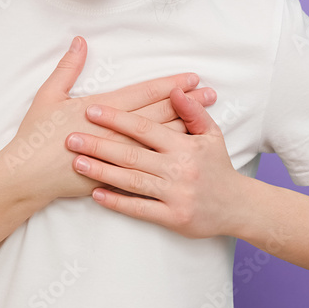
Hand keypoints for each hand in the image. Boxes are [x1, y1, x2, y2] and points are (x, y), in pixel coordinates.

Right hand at [0, 36, 215, 204]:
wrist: (26, 177)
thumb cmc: (35, 135)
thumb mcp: (48, 95)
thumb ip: (67, 67)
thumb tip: (79, 40)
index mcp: (100, 110)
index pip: (143, 94)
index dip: (169, 86)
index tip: (191, 79)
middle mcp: (115, 132)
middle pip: (158, 115)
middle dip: (187, 104)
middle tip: (211, 94)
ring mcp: (116, 156)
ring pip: (158, 140)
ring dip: (184, 126)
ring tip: (206, 118)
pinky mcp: (115, 176)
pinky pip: (148, 166)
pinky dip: (168, 157)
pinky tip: (186, 151)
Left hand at [66, 86, 243, 238]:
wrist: (237, 206)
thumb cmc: (218, 166)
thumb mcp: (211, 134)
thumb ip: (192, 112)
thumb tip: (175, 90)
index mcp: (184, 146)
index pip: (144, 128)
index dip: (117, 118)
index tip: (91, 110)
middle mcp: (178, 169)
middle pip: (131, 154)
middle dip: (99, 144)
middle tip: (70, 137)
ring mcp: (174, 195)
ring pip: (131, 181)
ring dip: (101, 171)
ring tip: (77, 162)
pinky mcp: (172, 217)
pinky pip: (139, 209)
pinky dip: (117, 202)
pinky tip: (95, 194)